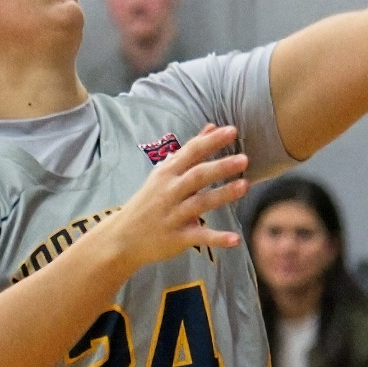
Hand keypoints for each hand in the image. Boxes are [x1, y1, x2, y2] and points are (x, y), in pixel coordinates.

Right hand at [98, 125, 246, 272]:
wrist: (123, 237)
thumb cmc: (149, 200)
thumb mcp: (165, 173)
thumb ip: (190, 151)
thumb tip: (211, 127)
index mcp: (167, 173)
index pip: (191, 152)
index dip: (211, 141)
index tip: (232, 130)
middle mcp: (170, 191)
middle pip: (197, 176)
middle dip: (220, 167)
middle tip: (244, 159)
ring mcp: (173, 215)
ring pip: (200, 203)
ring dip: (222, 195)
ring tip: (245, 186)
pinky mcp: (177, 238)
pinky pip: (199, 237)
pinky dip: (217, 239)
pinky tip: (235, 239)